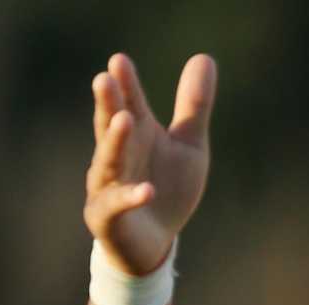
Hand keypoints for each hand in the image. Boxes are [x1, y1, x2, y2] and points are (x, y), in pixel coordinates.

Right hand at [85, 53, 217, 276]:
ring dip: (114, 141)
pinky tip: (146, 190)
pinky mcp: (107, 217)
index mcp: (136, 135)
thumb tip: (204, 57)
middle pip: (110, 126)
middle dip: (108, 104)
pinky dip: (130, 197)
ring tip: (124, 120)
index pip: (129, 104)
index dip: (126, 85)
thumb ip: (193, 105)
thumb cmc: (167, 187)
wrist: (155, 242)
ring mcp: (107, 185)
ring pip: (109, 161)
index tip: (120, 60)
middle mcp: (117, 155)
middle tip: (103, 78)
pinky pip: (117, 206)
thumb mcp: (189, 145)